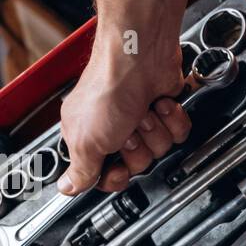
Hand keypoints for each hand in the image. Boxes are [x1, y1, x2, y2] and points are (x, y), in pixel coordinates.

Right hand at [58, 33, 190, 193]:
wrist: (140, 57)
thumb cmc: (109, 88)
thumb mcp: (86, 140)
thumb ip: (80, 170)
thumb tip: (67, 188)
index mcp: (87, 136)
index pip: (105, 175)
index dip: (115, 176)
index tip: (117, 168)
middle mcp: (114, 127)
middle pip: (137, 165)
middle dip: (138, 150)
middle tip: (127, 130)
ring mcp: (141, 118)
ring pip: (160, 150)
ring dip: (155, 132)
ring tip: (143, 113)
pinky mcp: (164, 109)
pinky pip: (178, 133)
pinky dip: (173, 120)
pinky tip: (160, 105)